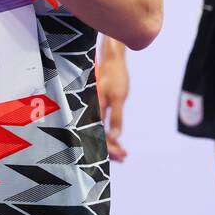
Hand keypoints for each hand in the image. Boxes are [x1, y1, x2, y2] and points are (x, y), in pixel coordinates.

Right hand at [96, 37, 128, 161]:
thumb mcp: (119, 97)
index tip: (121, 154)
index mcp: (93, 108)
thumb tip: (114, 136)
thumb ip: (116, 118)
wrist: (112, 58)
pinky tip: (117, 140)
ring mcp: (92, 108)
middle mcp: (89, 109)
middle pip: (96, 136)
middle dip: (110, 149)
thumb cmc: (115, 75)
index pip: (98, 135)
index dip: (109, 147)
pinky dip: (108, 134)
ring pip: (98, 132)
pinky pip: (100, 125)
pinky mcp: (96, 106)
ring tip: (124, 152)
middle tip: (125, 156)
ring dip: (110, 143)